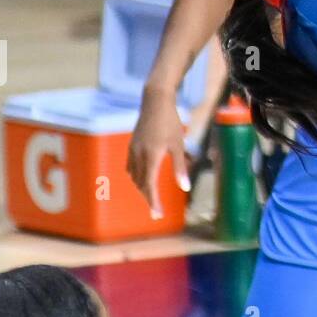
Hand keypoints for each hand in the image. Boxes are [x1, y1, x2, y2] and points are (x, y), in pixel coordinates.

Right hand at [127, 90, 191, 216]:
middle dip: (148, 198)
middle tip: (156, 211)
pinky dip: (137, 176)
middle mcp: (138, 156)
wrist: (155, 101)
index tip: (158, 215)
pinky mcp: (132, 145)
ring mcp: (133, 150)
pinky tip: (143, 177)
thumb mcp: (179, 145)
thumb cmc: (170, 122)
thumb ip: (180, 167)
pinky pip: (131, 167)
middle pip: (141, 184)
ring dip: (142, 187)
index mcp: (150, 157)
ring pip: (134, 176)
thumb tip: (185, 188)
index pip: (150, 186)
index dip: (153, 202)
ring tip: (151, 195)